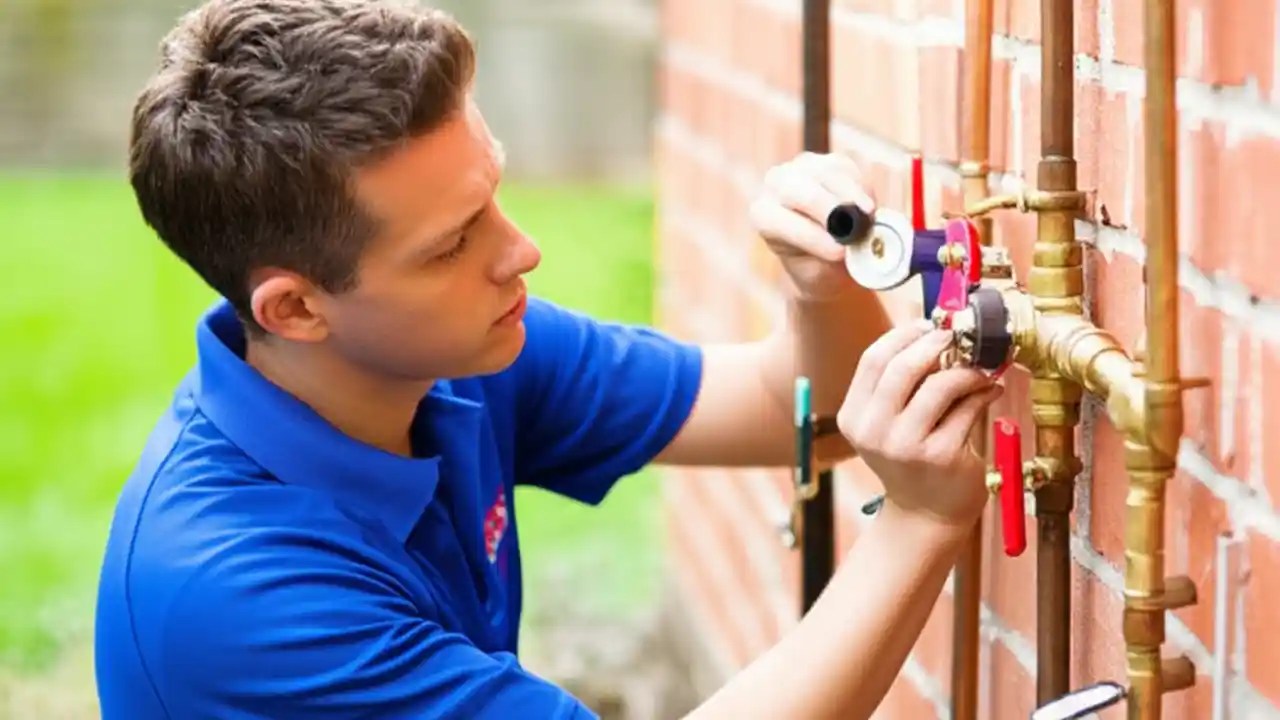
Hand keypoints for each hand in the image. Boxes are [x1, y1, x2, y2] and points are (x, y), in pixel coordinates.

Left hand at [749, 151, 874, 300]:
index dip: (812, 237)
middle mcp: (776, 185)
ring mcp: (801, 167)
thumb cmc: (821, 267)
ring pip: (828, 174)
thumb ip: (832, 257)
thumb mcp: (821, 274)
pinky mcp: (828, 160)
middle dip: (831, 209)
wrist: (829, 254)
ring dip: (852, 197)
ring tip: (868, 219)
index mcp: (764, 216)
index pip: (782, 223)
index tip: (839, 253)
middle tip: (856, 227)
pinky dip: (861, 186)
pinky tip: (867, 207)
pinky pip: (847, 168)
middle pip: (802, 192)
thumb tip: (851, 244)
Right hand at [836, 323, 1003, 528]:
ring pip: (938, 385)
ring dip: (966, 370)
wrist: (925, 513)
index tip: (928, 325)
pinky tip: (989, 390)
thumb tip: (934, 333)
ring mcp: (906, 445)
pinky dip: (983, 392)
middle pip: (900, 367)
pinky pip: (967, 408)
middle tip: (956, 337)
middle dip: (934, 344)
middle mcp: (873, 432)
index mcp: (854, 417)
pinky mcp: (941, 456)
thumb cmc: (912, 459)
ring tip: (979, 369)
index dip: (903, 334)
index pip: (873, 360)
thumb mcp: (890, 423)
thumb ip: (901, 385)